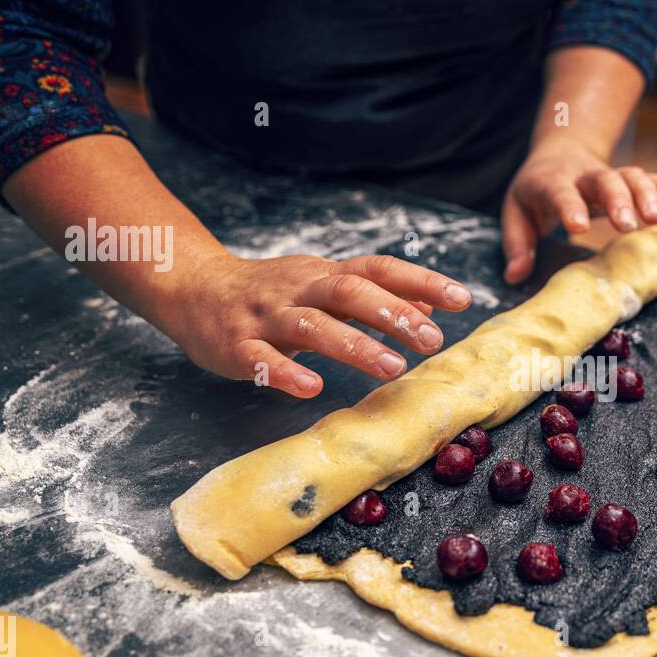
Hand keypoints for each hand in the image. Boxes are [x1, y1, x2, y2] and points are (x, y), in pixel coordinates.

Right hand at [161, 251, 471, 397]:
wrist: (194, 288)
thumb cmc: (274, 293)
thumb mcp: (326, 285)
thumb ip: (377, 294)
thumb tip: (433, 303)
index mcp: (326, 274)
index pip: (380, 268)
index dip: (422, 280)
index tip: (463, 298)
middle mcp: (300, 289)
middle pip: (350, 291)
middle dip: (393, 313)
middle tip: (432, 340)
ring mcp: (267, 316)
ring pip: (312, 325)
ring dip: (354, 345)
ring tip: (392, 367)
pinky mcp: (236, 344)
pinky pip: (262, 358)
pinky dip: (287, 372)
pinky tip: (312, 387)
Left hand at [500, 139, 656, 283]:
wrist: (560, 153)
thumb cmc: (536, 191)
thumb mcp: (516, 212)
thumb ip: (516, 243)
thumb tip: (515, 275)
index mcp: (550, 181)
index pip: (560, 190)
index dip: (570, 205)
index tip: (581, 226)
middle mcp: (584, 175)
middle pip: (604, 179)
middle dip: (618, 199)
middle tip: (629, 225)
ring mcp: (610, 175)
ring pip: (632, 176)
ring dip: (647, 195)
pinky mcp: (630, 180)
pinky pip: (654, 180)